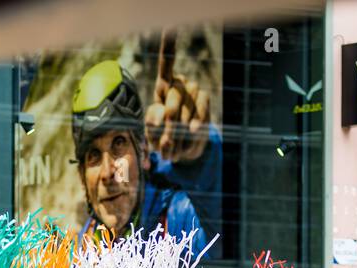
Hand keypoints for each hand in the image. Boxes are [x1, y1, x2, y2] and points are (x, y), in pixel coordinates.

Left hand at [145, 31, 210, 163]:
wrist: (182, 148)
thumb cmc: (161, 136)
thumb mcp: (151, 132)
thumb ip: (152, 124)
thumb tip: (162, 118)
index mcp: (164, 85)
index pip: (166, 64)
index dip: (169, 45)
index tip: (171, 26)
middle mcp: (181, 83)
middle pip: (173, 101)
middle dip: (168, 129)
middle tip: (164, 149)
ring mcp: (195, 92)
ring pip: (187, 112)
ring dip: (180, 135)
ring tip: (172, 152)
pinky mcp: (206, 102)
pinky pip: (201, 114)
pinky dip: (195, 128)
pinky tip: (192, 135)